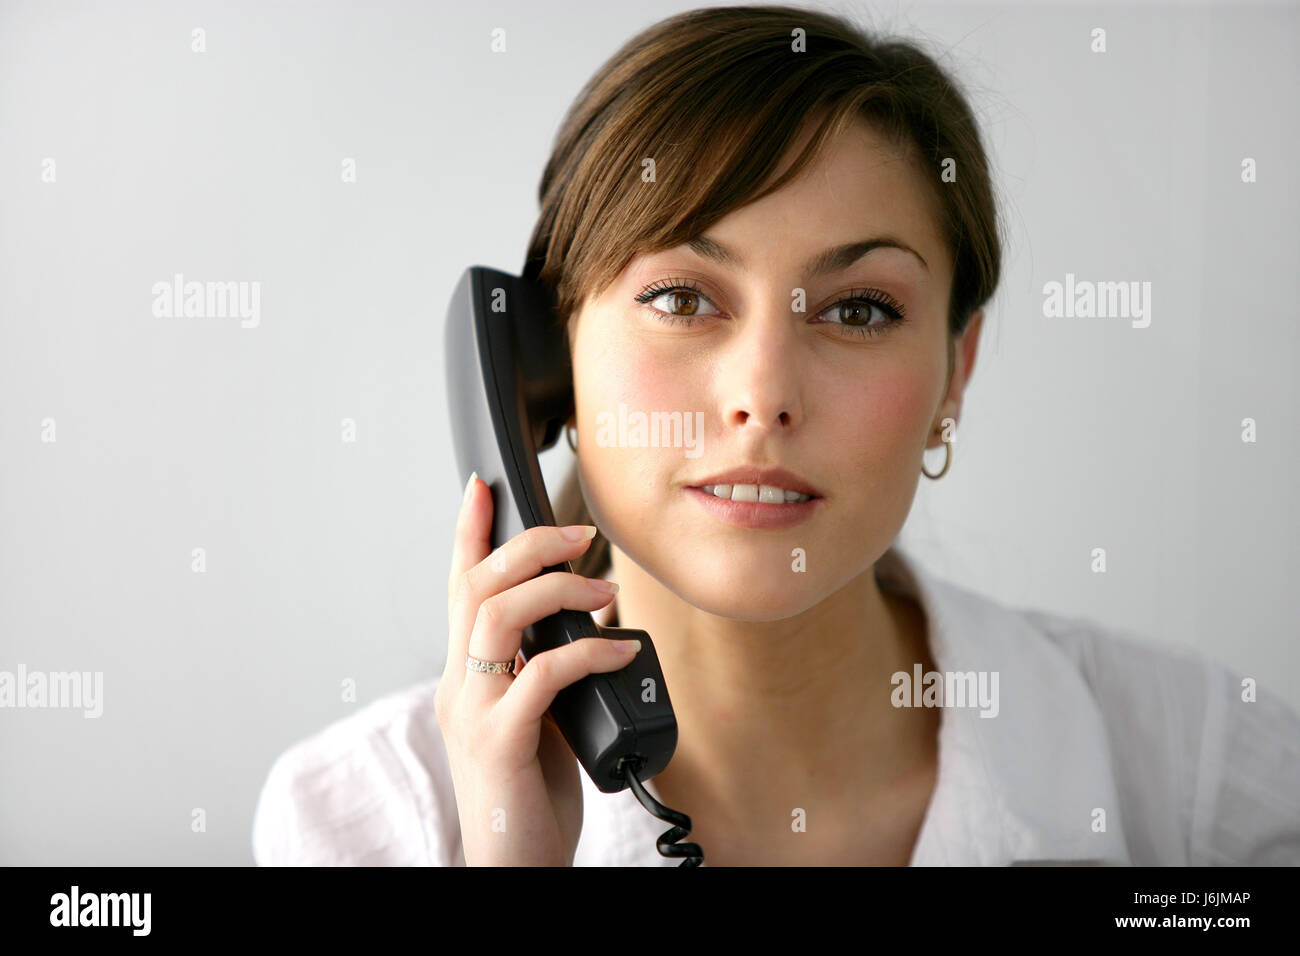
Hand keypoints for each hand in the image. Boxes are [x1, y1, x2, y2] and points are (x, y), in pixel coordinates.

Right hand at [436, 475, 636, 865]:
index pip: (460, 586)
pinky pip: (543, 673)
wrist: (516, 865)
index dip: (468, 531)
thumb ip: (543, 671)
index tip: (482, 486)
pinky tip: (621, 650)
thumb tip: (586, 626)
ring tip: (605, 593)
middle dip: (530, 544)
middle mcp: (460, 684)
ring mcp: (474, 711)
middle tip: (581, 536)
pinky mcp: (499, 740)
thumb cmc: (530, 795)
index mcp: (467, 674)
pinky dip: (589, 651)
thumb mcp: (536, 718)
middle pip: (478, 584)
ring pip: (499, 615)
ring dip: (558, 590)